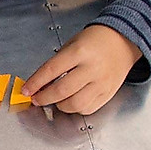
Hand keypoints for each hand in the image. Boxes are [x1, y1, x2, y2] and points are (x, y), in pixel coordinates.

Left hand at [22, 25, 139, 114]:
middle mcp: (92, 68)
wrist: (123, 41)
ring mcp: (102, 83)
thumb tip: (38, 84)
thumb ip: (56, 64)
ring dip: (59, 106)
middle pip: (62, 91)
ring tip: (54, 100)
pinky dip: (75, 109)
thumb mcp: (71, 44)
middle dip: (44, 98)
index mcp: (80, 52)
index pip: (51, 71)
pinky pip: (88, 108)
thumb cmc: (95, 41)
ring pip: (75, 104)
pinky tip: (70, 101)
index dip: (35, 83)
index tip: (26, 90)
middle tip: (37, 98)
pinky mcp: (109, 93)